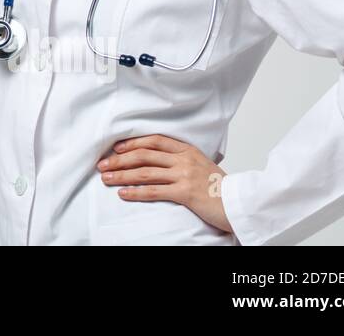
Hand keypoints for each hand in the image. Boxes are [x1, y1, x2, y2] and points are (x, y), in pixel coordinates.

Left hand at [96, 133, 232, 234]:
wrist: (240, 203)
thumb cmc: (220, 187)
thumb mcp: (202, 164)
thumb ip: (182, 159)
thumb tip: (160, 159)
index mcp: (187, 150)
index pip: (153, 141)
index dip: (132, 143)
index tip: (115, 148)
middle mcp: (184, 160)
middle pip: (144, 155)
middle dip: (119, 159)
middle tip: (102, 164)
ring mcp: (184, 175)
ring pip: (145, 172)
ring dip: (122, 175)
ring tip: (106, 178)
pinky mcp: (185, 193)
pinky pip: (154, 191)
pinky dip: (136, 192)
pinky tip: (123, 193)